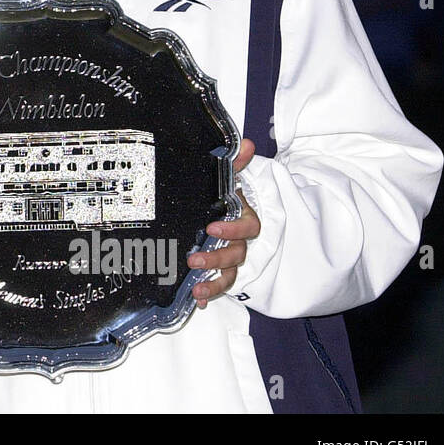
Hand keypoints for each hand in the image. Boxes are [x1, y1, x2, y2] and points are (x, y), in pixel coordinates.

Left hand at [187, 137, 259, 306]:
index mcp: (245, 218)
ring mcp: (232, 257)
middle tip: (194, 258)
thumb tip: (247, 143)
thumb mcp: (228, 178)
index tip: (213, 226)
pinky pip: (220, 284)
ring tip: (197, 288)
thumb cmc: (223, 194)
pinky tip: (197, 301)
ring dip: (215, 282)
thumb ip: (235, 164)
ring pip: (230, 273)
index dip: (233, 228)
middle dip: (217, 258)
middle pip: (237, 254)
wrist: (221, 206)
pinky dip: (210, 294)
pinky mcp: (220, 269)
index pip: (249, 227)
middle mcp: (241, 241)